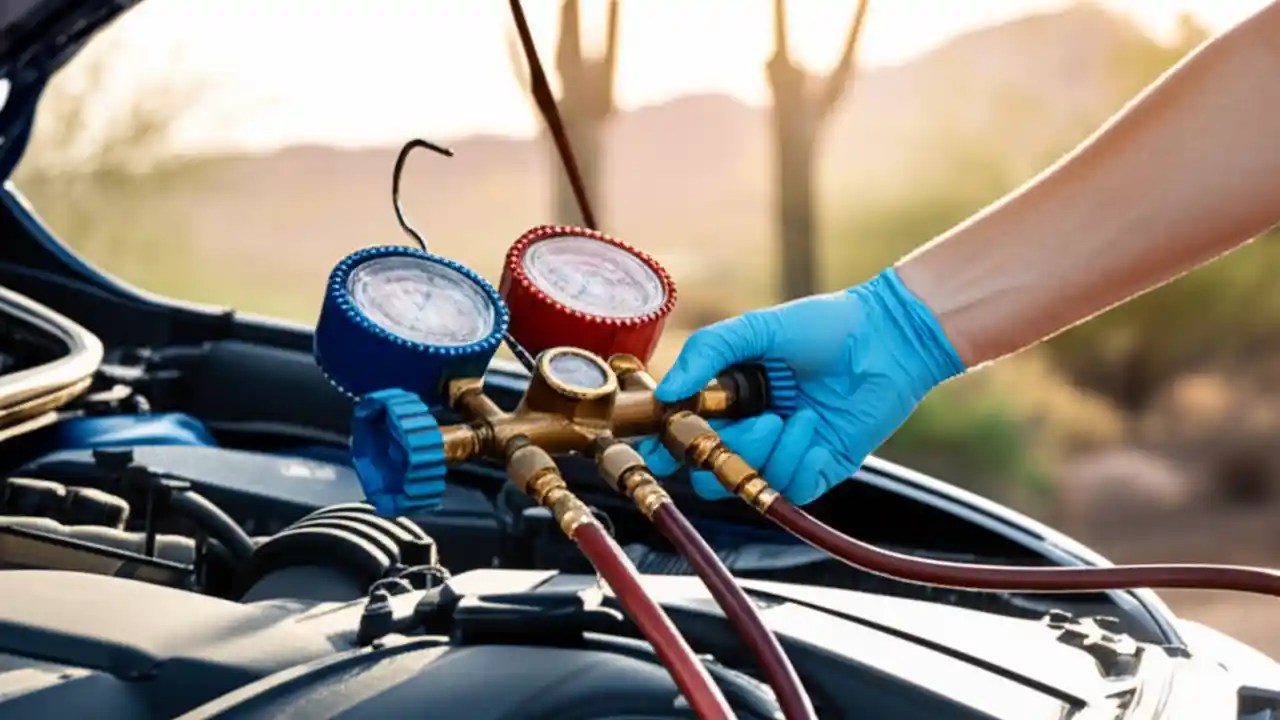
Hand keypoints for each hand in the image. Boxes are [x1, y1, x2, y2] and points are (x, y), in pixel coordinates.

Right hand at [636, 268, 964, 503]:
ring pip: (747, 482)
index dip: (666, 443)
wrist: (885, 336)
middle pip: (708, 471)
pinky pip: (790, 488)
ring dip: (760, 452)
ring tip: (785, 417)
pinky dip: (793, 461)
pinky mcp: (818, 468)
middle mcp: (752, 429)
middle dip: (714, 454)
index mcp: (730, 398)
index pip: (684, 433)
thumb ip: (707, 352)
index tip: (655, 440)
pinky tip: (808, 427)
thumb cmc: (824, 326)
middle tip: (729, 429)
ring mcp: (784, 452)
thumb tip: (666, 391)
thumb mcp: (756, 329)